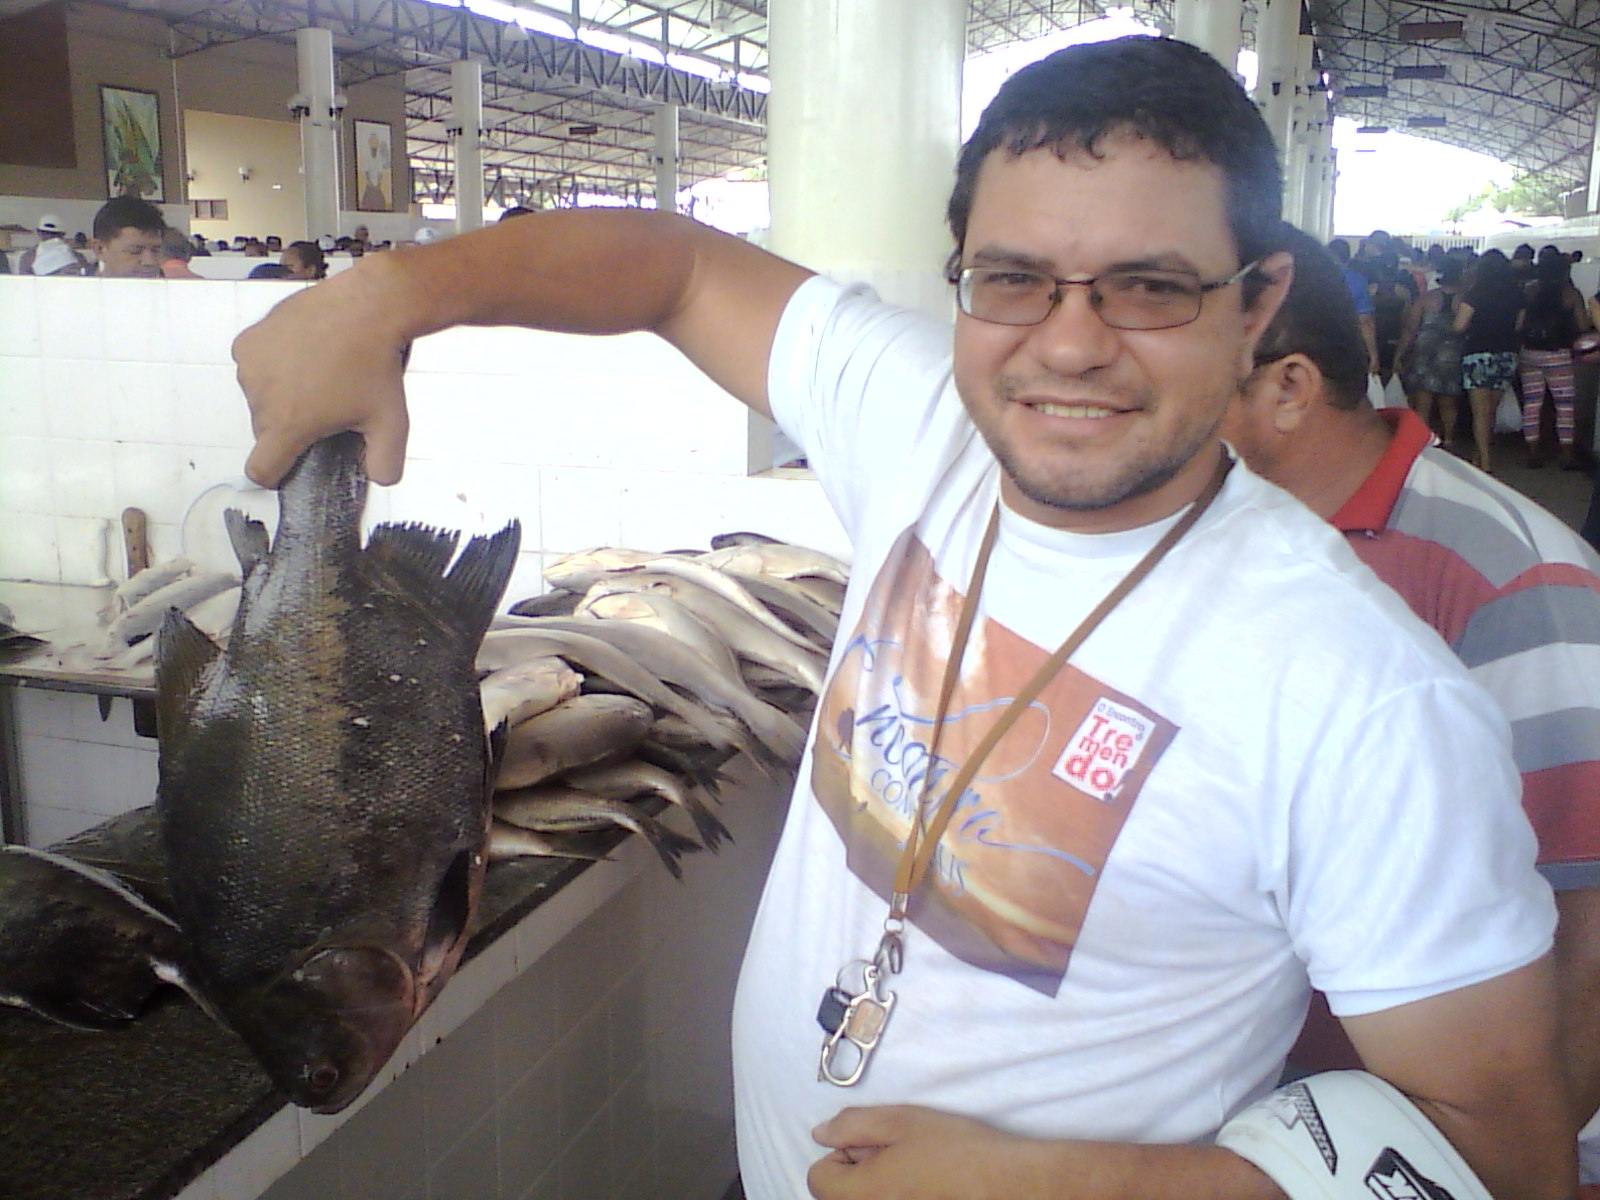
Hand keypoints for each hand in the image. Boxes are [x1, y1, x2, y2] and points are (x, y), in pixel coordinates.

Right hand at [234, 260, 412, 487]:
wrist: (367, 307)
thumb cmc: (377, 365)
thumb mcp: (391, 423)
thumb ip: (386, 463)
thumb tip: (381, 479)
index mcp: (288, 424)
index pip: (260, 469)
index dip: (275, 475)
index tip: (291, 464)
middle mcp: (259, 397)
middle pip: (266, 431)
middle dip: (291, 425)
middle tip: (325, 404)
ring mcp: (249, 365)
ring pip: (259, 397)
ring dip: (281, 393)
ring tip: (317, 372)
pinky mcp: (248, 339)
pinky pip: (254, 365)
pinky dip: (272, 364)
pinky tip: (301, 352)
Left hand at [808, 1106, 1054, 1199]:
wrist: (1005, 1182)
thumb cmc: (954, 1150)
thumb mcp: (898, 1121)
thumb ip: (850, 1125)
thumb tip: (821, 1133)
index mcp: (859, 1194)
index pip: (817, 1177)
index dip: (841, 1154)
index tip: (872, 1145)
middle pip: (840, 1195)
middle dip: (859, 1171)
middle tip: (897, 1155)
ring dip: (879, 1185)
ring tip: (914, 1171)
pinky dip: (898, 1194)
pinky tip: (925, 1187)